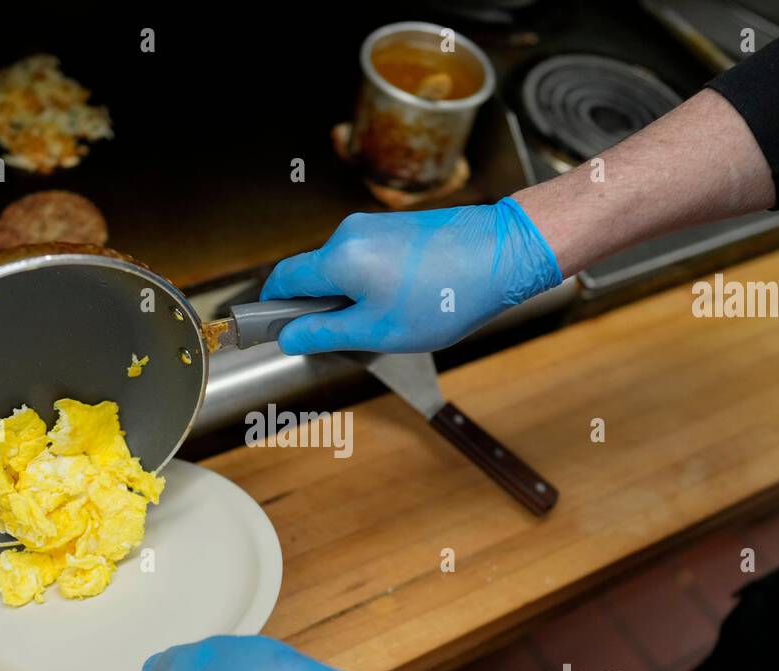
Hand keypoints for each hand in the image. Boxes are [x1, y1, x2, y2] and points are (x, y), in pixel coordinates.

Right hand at [261, 196, 561, 353]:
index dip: (273, 308)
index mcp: (338, 258)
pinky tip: (405, 302)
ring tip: (389, 321)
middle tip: (345, 337)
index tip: (277, 330)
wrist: (505, 253)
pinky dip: (372, 282)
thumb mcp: (379, 331)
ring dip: (349, 296)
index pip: (282, 280)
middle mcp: (349, 232)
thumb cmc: (449, 294)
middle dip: (319, 307)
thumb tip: (289, 337)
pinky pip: (367, 258)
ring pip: (342, 268)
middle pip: (312, 274)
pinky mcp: (397, 226)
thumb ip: (326, 333)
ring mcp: (374, 225)